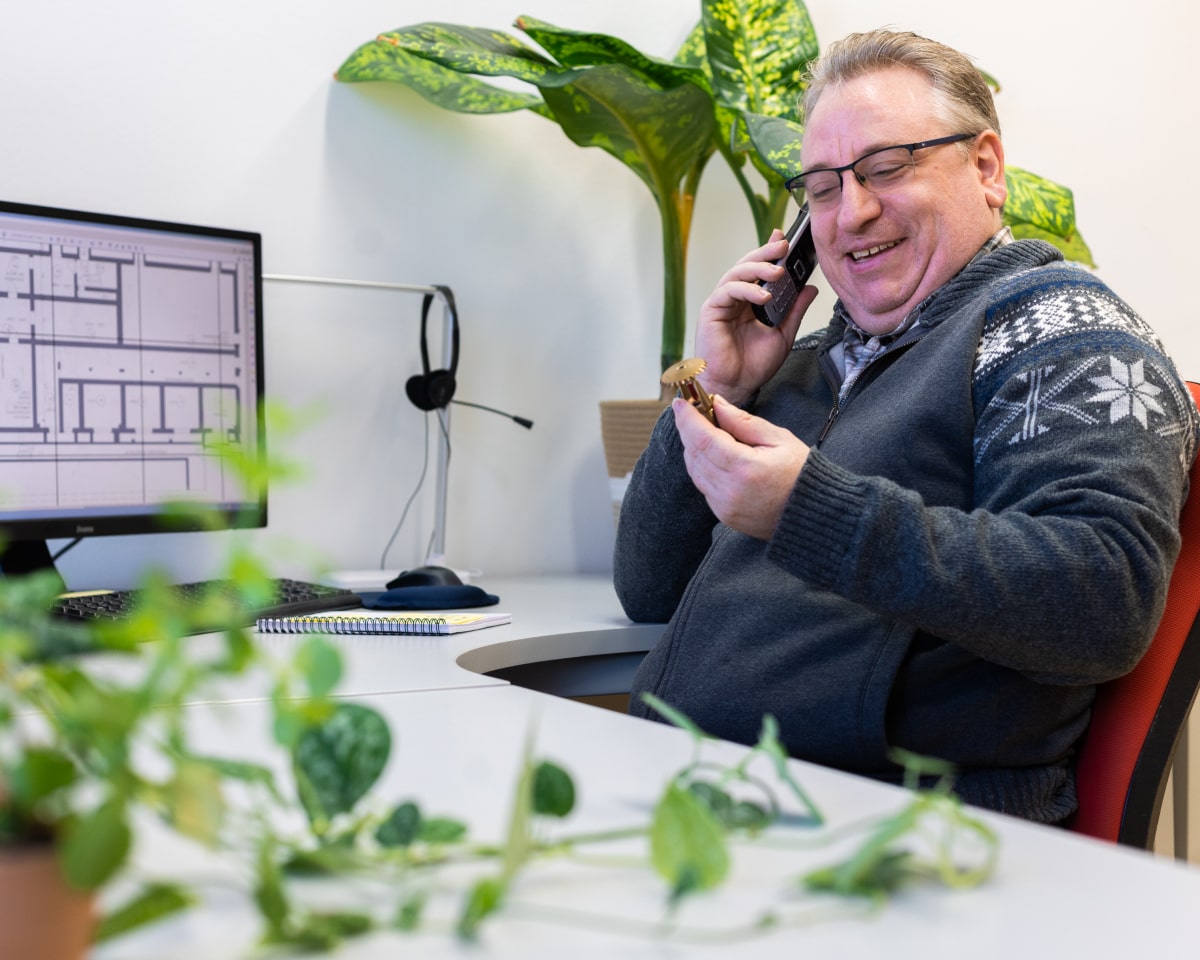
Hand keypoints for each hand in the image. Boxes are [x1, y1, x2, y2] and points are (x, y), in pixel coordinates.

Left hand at [674, 395, 810, 540]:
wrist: (811, 512)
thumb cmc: (800, 472)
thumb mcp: (778, 438)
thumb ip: (743, 422)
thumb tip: (717, 404)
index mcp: (745, 468)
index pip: (703, 439)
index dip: (688, 419)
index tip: (680, 403)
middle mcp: (730, 490)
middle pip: (694, 454)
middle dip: (688, 430)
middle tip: (691, 411)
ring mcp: (725, 506)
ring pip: (694, 470)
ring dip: (693, 448)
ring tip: (704, 431)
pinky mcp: (724, 515)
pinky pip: (703, 485)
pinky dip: (702, 467)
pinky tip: (713, 455)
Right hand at [694, 230, 817, 404]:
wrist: (736, 387)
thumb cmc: (753, 366)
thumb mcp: (783, 334)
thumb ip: (794, 310)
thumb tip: (810, 288)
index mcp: (749, 302)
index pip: (759, 270)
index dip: (769, 252)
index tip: (785, 239)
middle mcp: (734, 299)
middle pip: (747, 266)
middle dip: (765, 252)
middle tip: (783, 245)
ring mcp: (721, 303)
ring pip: (736, 273)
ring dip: (758, 268)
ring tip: (778, 271)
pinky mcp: (711, 310)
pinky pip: (728, 290)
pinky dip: (747, 289)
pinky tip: (764, 295)